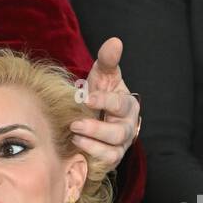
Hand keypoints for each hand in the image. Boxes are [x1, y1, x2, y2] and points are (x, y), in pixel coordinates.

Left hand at [69, 37, 141, 172]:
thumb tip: (114, 41)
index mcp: (128, 105)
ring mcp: (120, 145)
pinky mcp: (111, 158)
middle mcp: (127, 127)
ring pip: (113, 150)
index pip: (120, 104)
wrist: (95, 116)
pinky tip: (76, 145)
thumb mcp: (102, 75)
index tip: (87, 98)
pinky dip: (92, 155)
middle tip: (75, 124)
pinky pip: (105, 161)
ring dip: (93, 144)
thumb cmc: (99, 92)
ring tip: (74, 134)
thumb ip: (108, 60)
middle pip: (118, 133)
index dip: (104, 101)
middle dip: (97, 129)